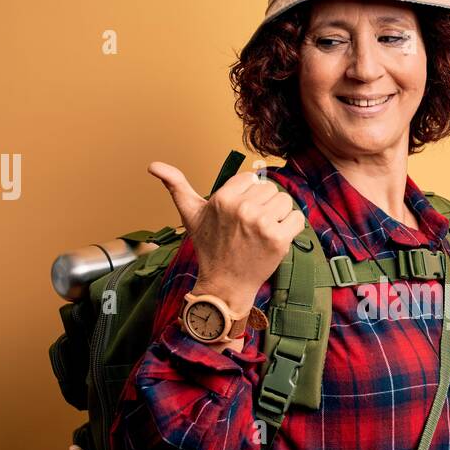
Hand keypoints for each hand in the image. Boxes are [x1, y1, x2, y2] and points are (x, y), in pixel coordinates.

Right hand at [147, 161, 305, 314]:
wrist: (224, 284)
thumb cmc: (210, 248)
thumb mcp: (191, 214)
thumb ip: (176, 186)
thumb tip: (153, 165)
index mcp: (223, 198)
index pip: (252, 178)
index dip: (248, 195)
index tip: (239, 215)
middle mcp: (241, 208)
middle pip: (270, 188)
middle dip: (263, 205)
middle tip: (250, 227)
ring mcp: (261, 223)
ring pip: (285, 201)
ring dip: (278, 216)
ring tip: (261, 232)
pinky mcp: (278, 239)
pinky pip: (297, 218)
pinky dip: (291, 228)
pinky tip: (275, 238)